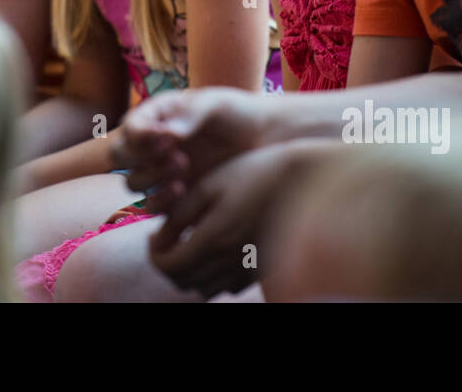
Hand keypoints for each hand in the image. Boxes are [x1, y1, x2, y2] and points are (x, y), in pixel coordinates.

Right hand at [110, 87, 268, 205]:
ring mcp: (160, 172)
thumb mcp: (216, 105)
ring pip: (133, 182)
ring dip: (152, 177)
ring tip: (183, 166)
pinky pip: (153, 206)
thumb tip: (167, 133)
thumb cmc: (236, 115)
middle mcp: (151, 145)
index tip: (165, 135)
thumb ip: (191, 115)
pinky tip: (184, 189)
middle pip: (120, 155)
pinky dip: (162, 200)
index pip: (129, 126)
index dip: (140, 134)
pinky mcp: (174, 198)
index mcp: (155, 117)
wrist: (263, 142)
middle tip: (171, 151)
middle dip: (140, 155)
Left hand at [146, 140, 320, 296]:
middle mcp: (231, 261)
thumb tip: (159, 238)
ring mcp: (249, 269)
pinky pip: (230, 287)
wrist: (307, 179)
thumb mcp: (211, 184)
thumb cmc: (255, 172)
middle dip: (168, 263)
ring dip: (191, 272)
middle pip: (184, 281)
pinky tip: (219, 251)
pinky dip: (215, 277)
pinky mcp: (264, 270)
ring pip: (205, 289)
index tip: (155, 235)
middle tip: (168, 240)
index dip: (154, 253)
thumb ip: (180, 213)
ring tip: (193, 244)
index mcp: (214, 237)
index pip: (168, 266)